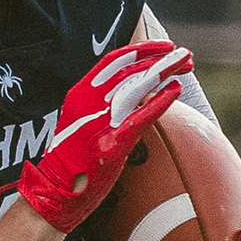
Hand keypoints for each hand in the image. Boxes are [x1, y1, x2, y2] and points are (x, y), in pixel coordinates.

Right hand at [17, 42, 193, 232]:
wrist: (53, 193)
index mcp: (79, 94)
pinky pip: (140, 117)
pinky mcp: (111, 145)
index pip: (113, 61)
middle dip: (161, 58)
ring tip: (187, 63)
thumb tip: (133, 91)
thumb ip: (101, 104)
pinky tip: (176, 89)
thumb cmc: (71, 160)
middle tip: (186, 55)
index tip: (165, 47)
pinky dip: (160, 100)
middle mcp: (88, 103)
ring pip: (137, 87)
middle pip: (130, 70)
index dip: (142, 50)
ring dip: (166, 71)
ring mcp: (99, 123)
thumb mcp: (80, 121)